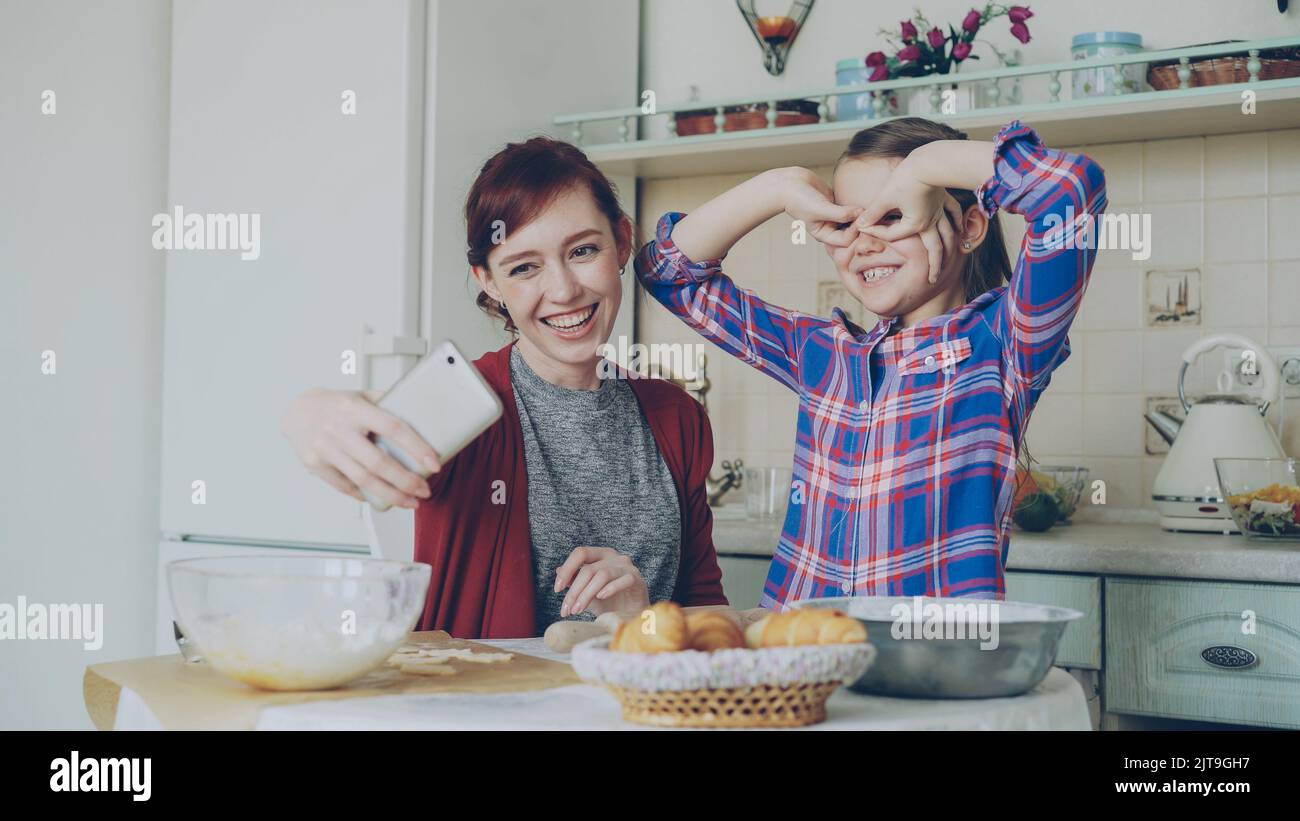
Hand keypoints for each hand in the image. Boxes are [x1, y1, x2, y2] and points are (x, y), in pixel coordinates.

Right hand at [280, 387, 440, 509]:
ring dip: (391, 495)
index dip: (416, 447)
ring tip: (410, 502)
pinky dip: (366, 495)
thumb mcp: (362, 395)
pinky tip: (382, 499)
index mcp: (355, 409)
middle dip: (406, 481)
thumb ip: (389, 402)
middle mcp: (339, 429)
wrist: (297, 412)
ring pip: (363, 480)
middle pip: (378, 462)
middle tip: (425, 490)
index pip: (392, 428)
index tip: (434, 463)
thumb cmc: (335, 405)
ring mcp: (325, 449)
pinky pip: (345, 487)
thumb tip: (424, 409)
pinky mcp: (316, 466)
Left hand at [553, 546, 648, 617]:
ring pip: (602, 575)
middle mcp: (614, 557)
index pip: (580, 553)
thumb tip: (558, 571)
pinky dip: (609, 589)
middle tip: (567, 610)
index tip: (557, 589)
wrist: (632, 615)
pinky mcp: (637, 579)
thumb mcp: (588, 592)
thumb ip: (576, 580)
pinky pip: (622, 580)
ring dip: (586, 594)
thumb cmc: (610, 602)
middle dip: (574, 591)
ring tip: (578, 610)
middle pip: (588, 569)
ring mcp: (626, 567)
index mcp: (601, 555)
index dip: (567, 569)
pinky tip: (601, 598)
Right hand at [777, 167, 862, 247]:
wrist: (788, 184)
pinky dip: (856, 204)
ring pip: (851, 218)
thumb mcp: (820, 209)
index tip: (861, 219)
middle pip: (850, 231)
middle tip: (872, 216)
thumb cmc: (798, 200)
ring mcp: (833, 214)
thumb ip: (840, 213)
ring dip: (860, 214)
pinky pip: (850, 206)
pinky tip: (865, 199)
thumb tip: (860, 213)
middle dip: (860, 225)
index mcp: (824, 234)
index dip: (855, 232)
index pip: (845, 239)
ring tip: (870, 208)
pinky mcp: (834, 202)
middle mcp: (829, 226)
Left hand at [855, 158, 965, 282]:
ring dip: (948, 248)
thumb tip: (858, 223)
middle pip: (934, 249)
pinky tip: (960, 229)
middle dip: (934, 266)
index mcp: (916, 224)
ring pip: (947, 234)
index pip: (893, 234)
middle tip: (933, 280)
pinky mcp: (944, 198)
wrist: (930, 161)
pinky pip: (953, 213)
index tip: (861, 228)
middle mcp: (931, 221)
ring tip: (948, 259)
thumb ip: (873, 212)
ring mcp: (940, 210)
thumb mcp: (885, 196)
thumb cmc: (907, 177)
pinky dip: (957, 222)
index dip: (876, 231)